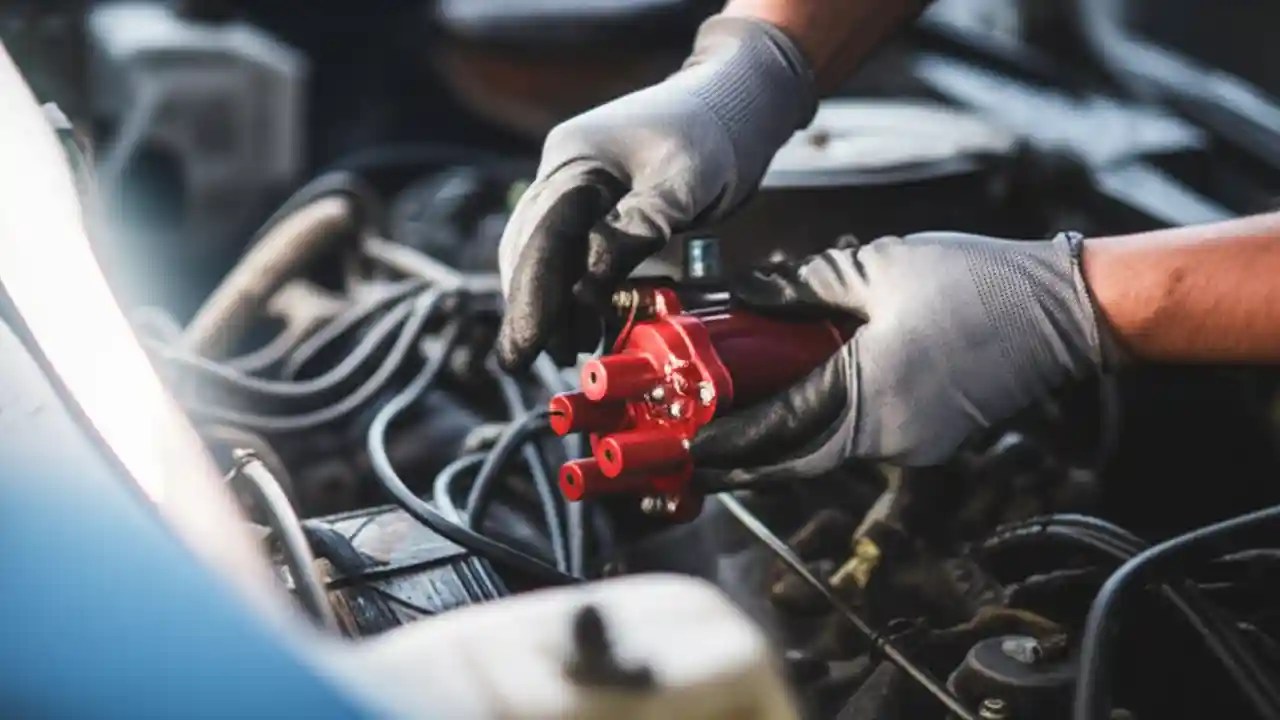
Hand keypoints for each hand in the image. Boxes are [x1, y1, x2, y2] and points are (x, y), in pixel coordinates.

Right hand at [496, 16, 815, 370]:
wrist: (735, 99)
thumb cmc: (714, 131)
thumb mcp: (681, 182)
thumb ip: (635, 230)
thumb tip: (588, 287)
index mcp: (574, 158)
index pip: (543, 238)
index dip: (532, 298)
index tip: (526, 347)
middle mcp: (562, 171)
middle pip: (530, 249)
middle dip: (530, 309)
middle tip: (529, 360)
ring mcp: (574, 185)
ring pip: (542, 254)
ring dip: (549, 303)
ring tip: (568, 349)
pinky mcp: (593, 202)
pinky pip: (567, 251)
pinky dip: (570, 289)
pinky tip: (581, 321)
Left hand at [691, 232, 1104, 482]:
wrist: (1066, 311)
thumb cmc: (979, 282)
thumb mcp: (877, 269)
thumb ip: (801, 287)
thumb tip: (745, 293)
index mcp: (870, 393)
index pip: (780, 428)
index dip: (731, 440)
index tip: (691, 448)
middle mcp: (891, 435)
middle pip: (799, 458)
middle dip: (748, 461)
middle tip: (703, 457)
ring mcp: (916, 445)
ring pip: (832, 451)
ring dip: (787, 441)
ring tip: (742, 424)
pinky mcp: (933, 440)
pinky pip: (866, 440)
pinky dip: (829, 427)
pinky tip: (806, 403)